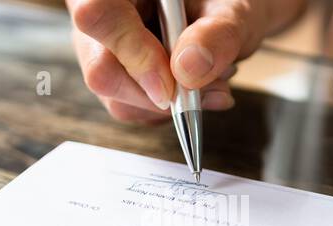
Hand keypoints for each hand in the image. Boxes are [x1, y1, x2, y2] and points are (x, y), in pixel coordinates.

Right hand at [65, 0, 303, 122]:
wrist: (227, 16)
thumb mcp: (234, 10)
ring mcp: (103, 47)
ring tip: (207, 80)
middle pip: (101, 69)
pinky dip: (167, 108)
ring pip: (115, 96)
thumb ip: (216, 35)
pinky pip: (127, 107)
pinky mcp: (115, 75)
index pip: (98, 13)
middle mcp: (105, 13)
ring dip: (169, 103)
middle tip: (204, 88)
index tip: (172, 84)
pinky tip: (190, 87)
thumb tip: (187, 72)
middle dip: (160, 92)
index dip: (132, 52)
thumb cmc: (225, 3)